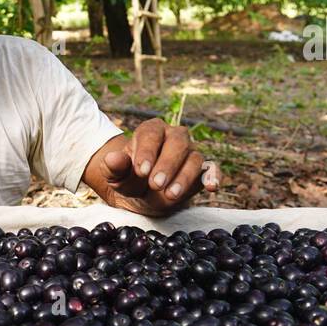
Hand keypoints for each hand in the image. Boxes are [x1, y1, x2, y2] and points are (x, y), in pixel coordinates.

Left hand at [100, 119, 220, 215]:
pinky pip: (212, 169)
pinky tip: (212, 187)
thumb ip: (114, 167)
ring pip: (194, 158)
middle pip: (177, 143)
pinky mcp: (202, 170)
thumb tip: (112, 159)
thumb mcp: (115, 176)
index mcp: (151, 130)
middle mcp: (174, 137)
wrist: (142, 194)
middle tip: (155, 184)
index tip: (140, 171)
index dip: (147, 151)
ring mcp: (190, 152)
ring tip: (170, 194)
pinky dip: (214, 176)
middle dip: (167, 165)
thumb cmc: (129, 179)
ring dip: (184, 177)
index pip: (152, 134)